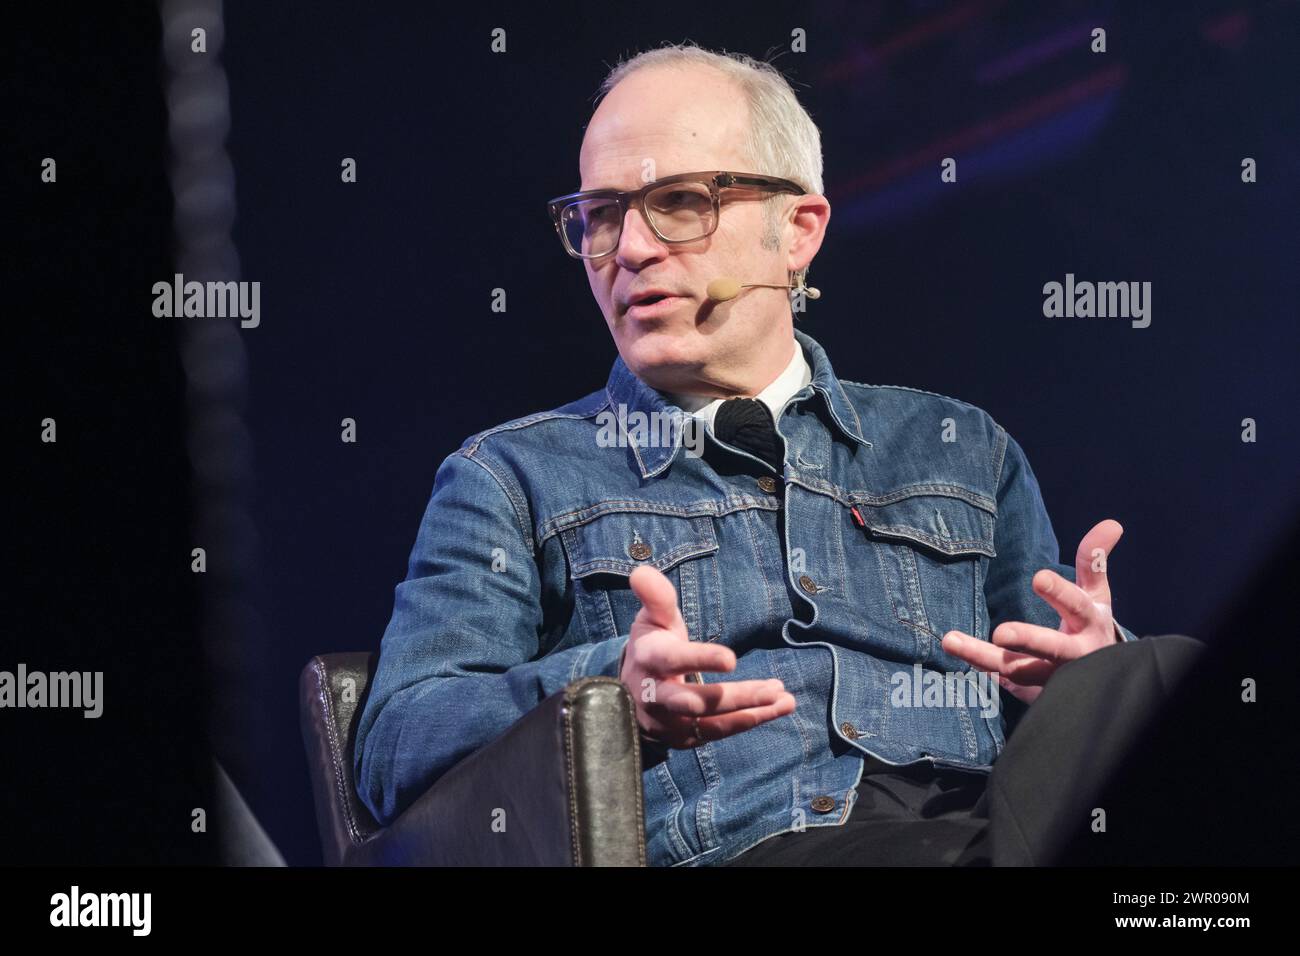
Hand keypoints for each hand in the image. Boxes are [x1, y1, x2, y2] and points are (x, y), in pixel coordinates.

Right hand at [620, 564, 794, 747]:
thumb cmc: (652, 644)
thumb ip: (655, 596)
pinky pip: (717, 733)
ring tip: (786, 700)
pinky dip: (747, 722)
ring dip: (752, 712)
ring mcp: (669, 722)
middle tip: (774, 689)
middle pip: (698, 701)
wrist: (632, 689)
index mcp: (650, 659)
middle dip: (737, 697)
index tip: (732, 659)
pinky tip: (775, 709)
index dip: (702, 660)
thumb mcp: (652, 618)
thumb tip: (643, 571)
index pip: (675, 661)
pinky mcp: (683, 737)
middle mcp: (656, 696)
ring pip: (713, 722)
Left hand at [941, 519, 1123, 704]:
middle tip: (999, 632)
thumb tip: (1112, 523)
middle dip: (1027, 640)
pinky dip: (988, 677)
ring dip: (984, 658)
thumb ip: (1094, 561)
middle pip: (1050, 648)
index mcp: (1090, 624)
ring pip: (1018, 672)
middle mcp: (1075, 655)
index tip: (1038, 576)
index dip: (1060, 592)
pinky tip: (964, 662)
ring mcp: (1055, 679)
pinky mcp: (1037, 697)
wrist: (1105, 680)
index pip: (1077, 606)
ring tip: (950, 640)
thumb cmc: (1090, 625)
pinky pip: (1008, 689)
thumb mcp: (1097, 594)